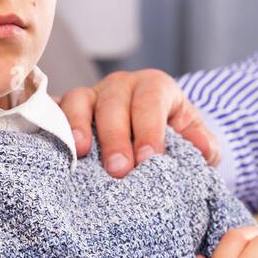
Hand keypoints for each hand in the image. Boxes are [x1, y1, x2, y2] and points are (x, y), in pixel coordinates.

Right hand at [51, 69, 220, 177]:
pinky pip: (55, 112)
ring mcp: (92, 95)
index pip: (151, 103)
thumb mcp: (197, 140)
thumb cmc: (176, 137)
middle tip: (120, 170)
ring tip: (80, 153)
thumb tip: (203, 150)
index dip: (150, 130)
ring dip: (78, 126)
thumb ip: (204, 145)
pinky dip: (54, 127)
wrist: (153, 136)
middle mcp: (121, 86)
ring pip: (79, 101)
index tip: (150, 158)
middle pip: (114, 104)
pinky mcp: (68, 110)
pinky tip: (54, 148)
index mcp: (156, 87)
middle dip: (116, 137)